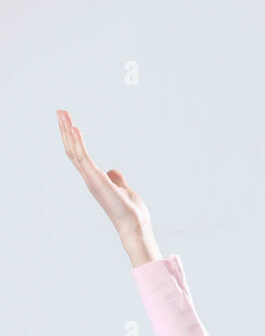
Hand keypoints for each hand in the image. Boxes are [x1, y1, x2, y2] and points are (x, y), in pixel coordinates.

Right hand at [57, 109, 152, 236]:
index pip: (79, 155)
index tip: (69, 122)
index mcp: (94, 179)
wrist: (134, 224)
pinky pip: (84, 157)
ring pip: (74, 151)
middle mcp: (89, 178)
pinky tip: (75, 128)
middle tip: (60, 111)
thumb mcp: (124, 189)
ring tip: (63, 114)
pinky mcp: (96, 179)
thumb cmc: (131, 211)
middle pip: (72, 150)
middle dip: (65, 130)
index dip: (72, 138)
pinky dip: (78, 142)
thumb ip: (117, 179)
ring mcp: (91, 178)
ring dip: (68, 131)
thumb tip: (112, 171)